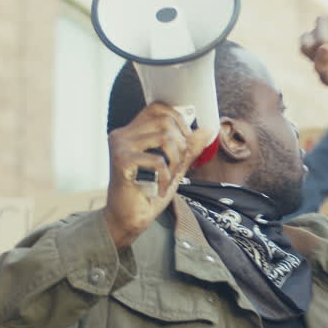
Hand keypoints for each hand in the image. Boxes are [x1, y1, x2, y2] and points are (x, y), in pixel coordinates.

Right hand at [103, 102, 208, 249]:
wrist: (127, 219)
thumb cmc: (147, 193)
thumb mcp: (173, 167)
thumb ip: (187, 148)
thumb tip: (207, 128)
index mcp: (131, 132)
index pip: (158, 108)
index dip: (178, 120)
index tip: (184, 143)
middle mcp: (122, 134)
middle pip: (165, 120)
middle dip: (181, 144)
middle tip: (178, 165)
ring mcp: (120, 146)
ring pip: (164, 137)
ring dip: (176, 160)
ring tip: (170, 176)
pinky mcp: (121, 161)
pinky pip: (158, 160)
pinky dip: (166, 176)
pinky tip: (160, 187)